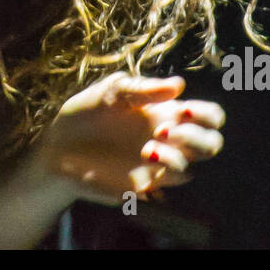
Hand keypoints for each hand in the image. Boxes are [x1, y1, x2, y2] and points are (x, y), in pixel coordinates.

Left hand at [30, 72, 225, 205]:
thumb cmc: (87, 112)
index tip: (182, 111)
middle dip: (199, 136)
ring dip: (178, 155)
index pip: (208, 116)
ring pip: (192, 167)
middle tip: (168, 128)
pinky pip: (170, 182)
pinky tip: (145, 156)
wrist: (59, 145)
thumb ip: (144, 88)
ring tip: (148, 146)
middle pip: (211, 144)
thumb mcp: (112, 90)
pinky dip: (165, 169)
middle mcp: (167, 140)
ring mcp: (157, 164)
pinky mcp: (145, 184)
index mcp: (164, 112)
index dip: (207, 115)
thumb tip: (180, 85)